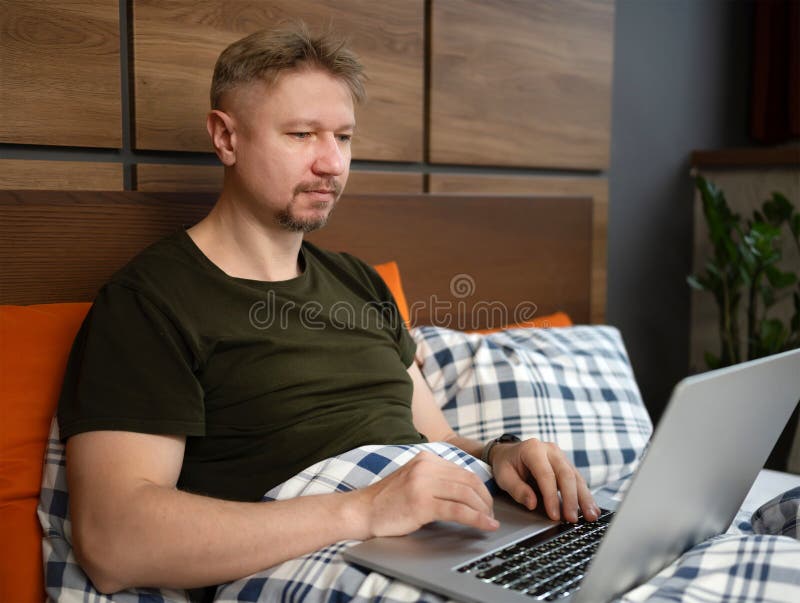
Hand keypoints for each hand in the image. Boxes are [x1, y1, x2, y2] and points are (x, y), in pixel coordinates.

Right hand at [356, 451, 498, 538]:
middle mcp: (426, 467)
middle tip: (492, 515)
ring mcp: (423, 484)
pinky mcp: (422, 503)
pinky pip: (458, 511)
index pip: (464, 471)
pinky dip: (476, 519)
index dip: (481, 489)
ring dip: (483, 510)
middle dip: (485, 500)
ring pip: (466, 495)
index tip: (487, 503)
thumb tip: (466, 492)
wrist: (361, 511)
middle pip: (469, 481)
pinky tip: (486, 526)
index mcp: (426, 459)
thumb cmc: (387, 501)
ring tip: (490, 522)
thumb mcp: (414, 481)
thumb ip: (436, 480)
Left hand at [490, 439, 598, 522]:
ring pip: (576, 477)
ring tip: (591, 515)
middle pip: (566, 474)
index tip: (554, 515)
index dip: (551, 497)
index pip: (546, 475)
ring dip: (584, 498)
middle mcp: (550, 450)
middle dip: (571, 499)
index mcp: (533, 449)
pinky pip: (578, 480)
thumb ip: (517, 490)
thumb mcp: (504, 476)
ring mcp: (560, 456)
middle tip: (572, 519)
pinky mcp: (566, 464)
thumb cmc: (506, 464)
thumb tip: (533, 504)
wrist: (509, 453)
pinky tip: (592, 508)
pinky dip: (585, 495)